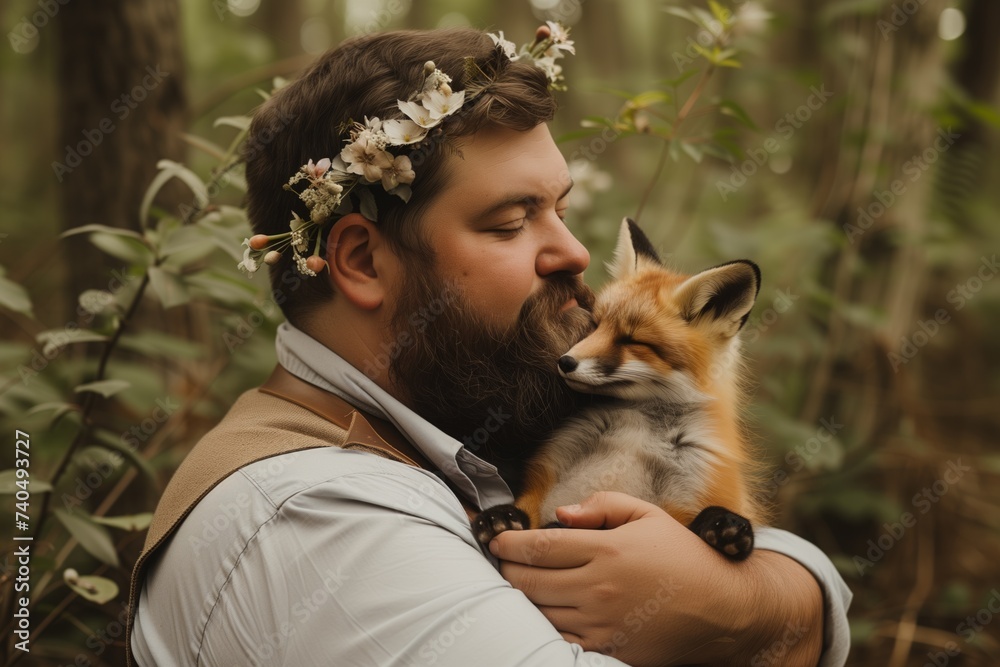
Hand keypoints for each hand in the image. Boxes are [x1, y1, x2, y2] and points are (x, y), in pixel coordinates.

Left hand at [489, 492, 822, 666]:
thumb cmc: (684, 557)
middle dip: (507, 570)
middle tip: (501, 562)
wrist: (722, 608)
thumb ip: (603, 507)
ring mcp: (602, 622)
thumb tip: (563, 514)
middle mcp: (599, 587)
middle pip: (530, 581)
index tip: (497, 540)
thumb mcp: (648, 516)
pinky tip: (541, 611)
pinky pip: (560, 638)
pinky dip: (543, 624)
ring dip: (521, 597)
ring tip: (517, 584)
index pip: (541, 546)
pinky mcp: (608, 647)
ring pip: (539, 611)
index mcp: (608, 550)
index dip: (511, 543)